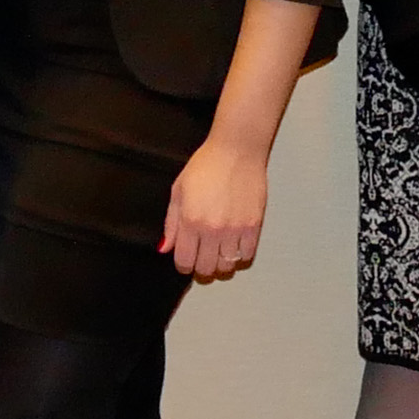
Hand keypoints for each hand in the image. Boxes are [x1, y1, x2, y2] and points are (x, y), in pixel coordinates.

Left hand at [163, 132, 273, 280]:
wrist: (236, 150)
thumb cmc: (206, 165)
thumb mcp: (179, 191)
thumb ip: (171, 223)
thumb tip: (166, 248)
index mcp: (191, 221)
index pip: (185, 261)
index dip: (183, 266)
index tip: (186, 261)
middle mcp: (212, 229)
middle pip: (206, 268)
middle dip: (201, 268)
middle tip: (203, 258)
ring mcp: (235, 229)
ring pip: (227, 266)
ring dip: (221, 264)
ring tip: (219, 252)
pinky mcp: (253, 225)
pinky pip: (247, 255)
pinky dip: (240, 256)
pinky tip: (235, 245)